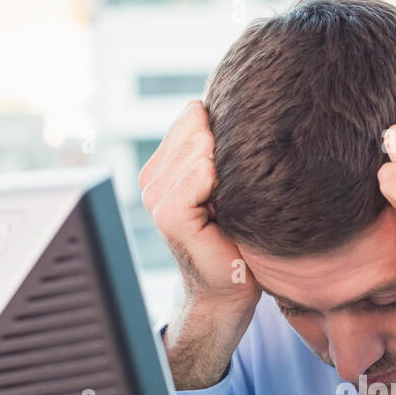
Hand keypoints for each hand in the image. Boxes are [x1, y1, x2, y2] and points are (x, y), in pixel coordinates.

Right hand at [139, 100, 260, 314]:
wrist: (230, 290)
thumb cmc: (236, 240)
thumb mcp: (229, 187)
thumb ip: (220, 151)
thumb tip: (239, 104)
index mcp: (163, 168)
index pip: (191, 117)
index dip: (223, 131)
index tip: (242, 163)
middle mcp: (153, 179)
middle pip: (195, 127)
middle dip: (227, 148)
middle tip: (239, 189)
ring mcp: (156, 197)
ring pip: (198, 148)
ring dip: (226, 168)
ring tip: (233, 201)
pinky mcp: (169, 215)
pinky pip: (198, 173)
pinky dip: (218, 183)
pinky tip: (226, 205)